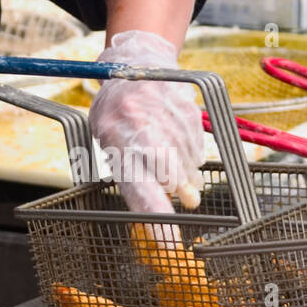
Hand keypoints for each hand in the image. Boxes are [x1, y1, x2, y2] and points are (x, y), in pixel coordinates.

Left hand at [88, 30, 203, 212]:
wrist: (135, 62)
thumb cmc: (116, 111)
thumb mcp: (109, 139)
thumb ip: (130, 171)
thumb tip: (162, 205)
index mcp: (114, 139)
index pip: (138, 187)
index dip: (155, 217)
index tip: (170, 244)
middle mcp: (140, 126)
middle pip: (172, 176)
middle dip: (180, 190)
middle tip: (186, 196)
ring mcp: (166, 114)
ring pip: (189, 162)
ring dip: (186, 170)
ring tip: (172, 155)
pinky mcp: (187, 107)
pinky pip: (198, 146)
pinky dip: (192, 153)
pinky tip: (179, 141)